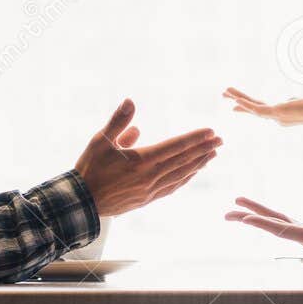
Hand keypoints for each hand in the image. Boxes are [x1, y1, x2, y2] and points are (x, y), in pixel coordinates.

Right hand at [75, 99, 221, 216]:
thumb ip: (119, 121)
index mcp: (141, 160)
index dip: (194, 139)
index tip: (211, 132)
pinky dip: (185, 179)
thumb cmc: (90, 169)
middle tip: (220, 140)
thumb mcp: (101, 141)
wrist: (82, 203)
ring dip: (198, 164)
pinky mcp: (147, 199)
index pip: (175, 146)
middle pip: (183, 161)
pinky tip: (192, 173)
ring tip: (212, 155)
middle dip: (203, 149)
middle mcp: (150, 176)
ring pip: (181, 175)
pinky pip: (172, 187)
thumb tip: (131, 101)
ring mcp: (150, 190)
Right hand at [222, 86, 302, 125]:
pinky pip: (257, 109)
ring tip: (224, 92)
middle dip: (240, 102)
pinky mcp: (277, 113)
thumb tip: (297, 97)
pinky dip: (245, 104)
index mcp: (286, 115)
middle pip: (255, 108)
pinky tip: (234, 99)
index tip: (238, 103)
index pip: (264, 109)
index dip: (249, 105)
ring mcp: (277, 116)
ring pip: (253, 107)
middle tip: (226, 97)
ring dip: (238, 98)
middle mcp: (279, 117)